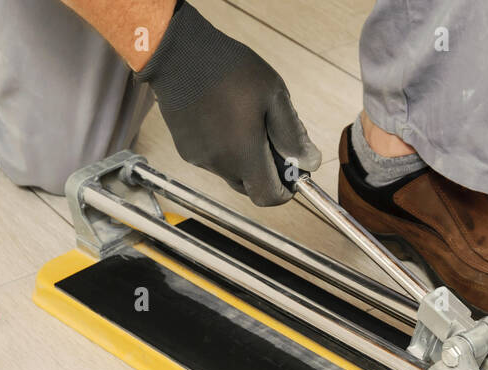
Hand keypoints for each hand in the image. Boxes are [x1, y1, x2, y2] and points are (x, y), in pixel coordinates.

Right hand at [135, 2, 320, 205]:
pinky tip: (224, 119)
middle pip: (251, 186)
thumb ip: (293, 134)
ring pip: (233, 173)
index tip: (291, 172)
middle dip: (266, 170)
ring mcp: (200, 159)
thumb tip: (309, 163)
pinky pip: (215, 160)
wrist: (178, 54)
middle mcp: (220, 164)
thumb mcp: (273, 94)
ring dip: (245, 158)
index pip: (269, 197)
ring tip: (244, 120)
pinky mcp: (187, 150)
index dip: (285, 190)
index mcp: (244, 153)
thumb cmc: (228, 69)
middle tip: (270, 137)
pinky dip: (225, 149)